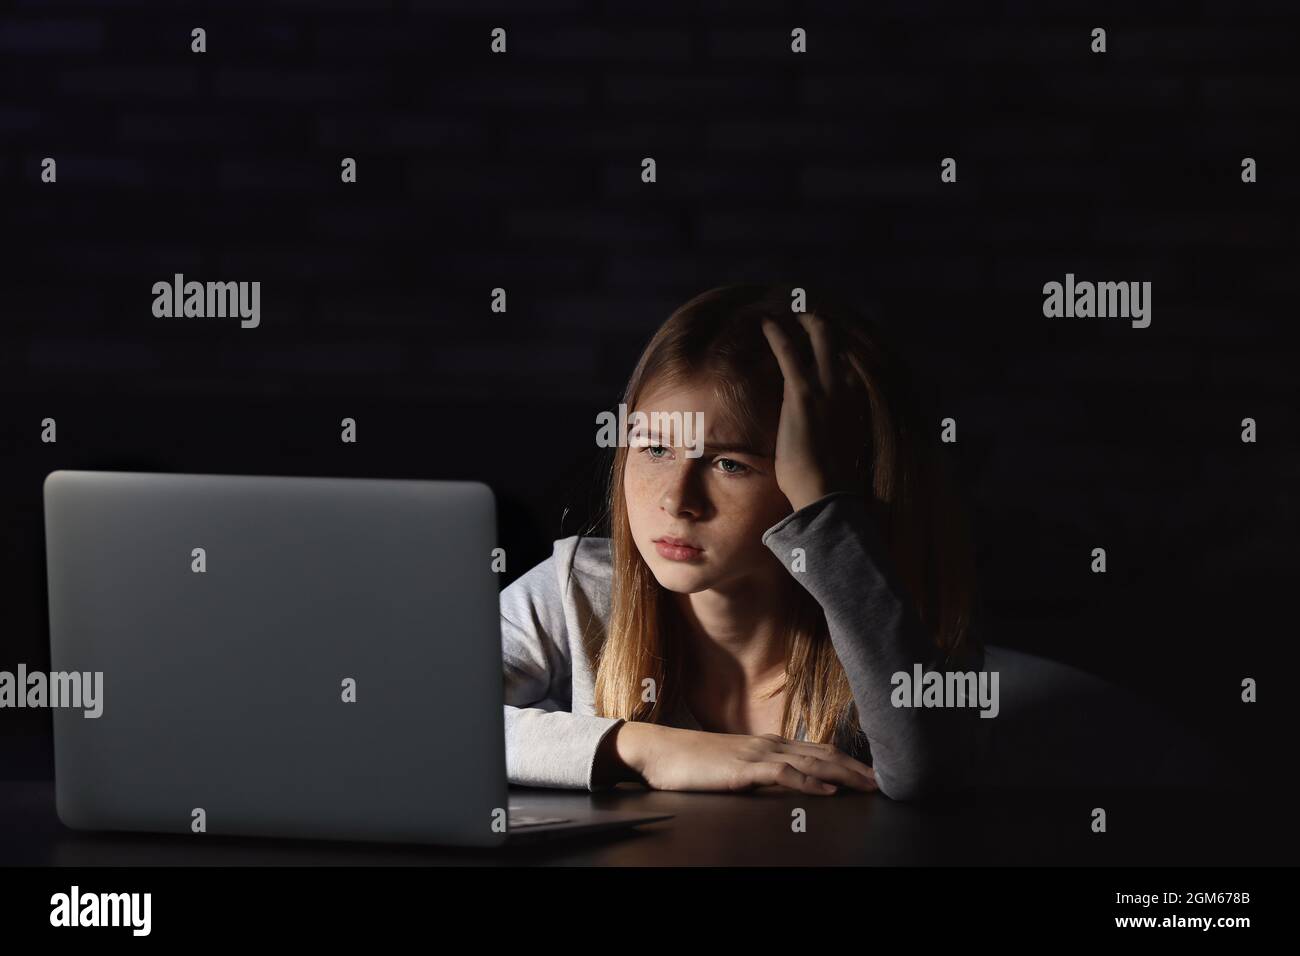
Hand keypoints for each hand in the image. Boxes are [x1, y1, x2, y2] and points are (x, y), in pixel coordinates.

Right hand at [615, 722, 876, 794]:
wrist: (658, 751)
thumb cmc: (691, 762)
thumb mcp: (732, 766)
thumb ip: (758, 771)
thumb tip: (784, 782)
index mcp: (766, 744)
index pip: (815, 749)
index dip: (846, 760)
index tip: (870, 772)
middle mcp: (767, 744)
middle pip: (822, 752)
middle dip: (855, 766)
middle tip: (883, 780)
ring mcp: (756, 754)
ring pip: (810, 761)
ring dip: (843, 773)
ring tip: (868, 784)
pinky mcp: (743, 769)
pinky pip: (783, 774)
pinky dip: (809, 781)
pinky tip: (827, 790)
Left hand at [760, 312, 871, 511]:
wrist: (826, 493)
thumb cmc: (832, 481)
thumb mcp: (843, 449)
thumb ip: (839, 429)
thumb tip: (830, 433)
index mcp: (862, 399)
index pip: (853, 359)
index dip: (840, 344)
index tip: (829, 336)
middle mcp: (850, 387)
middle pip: (841, 341)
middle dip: (825, 323)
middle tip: (808, 313)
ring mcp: (828, 387)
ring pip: (820, 337)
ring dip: (805, 320)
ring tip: (790, 310)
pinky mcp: (802, 393)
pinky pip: (788, 352)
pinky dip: (777, 334)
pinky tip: (766, 323)